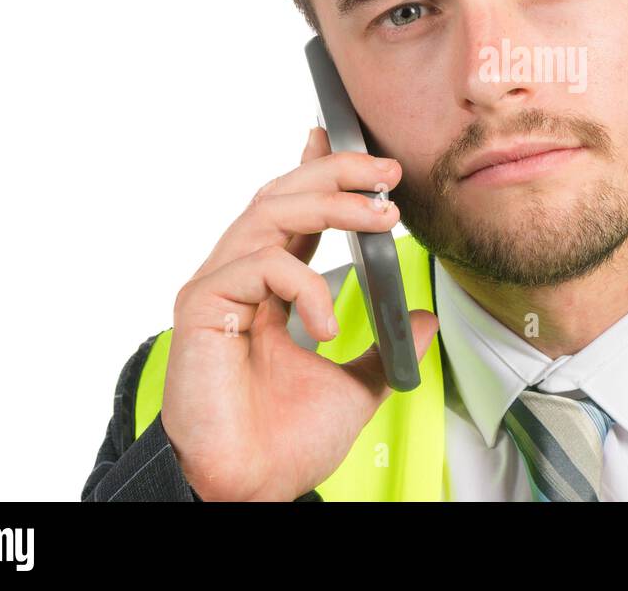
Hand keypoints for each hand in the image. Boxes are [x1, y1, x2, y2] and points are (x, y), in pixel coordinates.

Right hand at [159, 127, 438, 500]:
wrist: (249, 486)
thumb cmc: (284, 439)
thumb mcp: (357, 384)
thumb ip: (386, 346)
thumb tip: (424, 319)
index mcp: (269, 286)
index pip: (293, 210)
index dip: (318, 170)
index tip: (347, 141)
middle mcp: (240, 276)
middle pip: (282, 194)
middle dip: (336, 173)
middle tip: (386, 173)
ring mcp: (218, 287)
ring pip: (270, 211)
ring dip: (333, 206)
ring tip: (382, 218)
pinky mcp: (202, 306)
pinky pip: (260, 266)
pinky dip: (305, 285)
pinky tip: (325, 324)